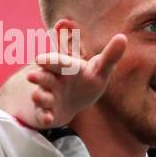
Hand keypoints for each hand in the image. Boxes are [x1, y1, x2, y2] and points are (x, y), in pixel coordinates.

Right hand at [10, 34, 126, 128]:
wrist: (70, 105)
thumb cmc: (83, 82)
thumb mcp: (99, 71)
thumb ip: (109, 56)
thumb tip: (123, 37)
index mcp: (64, 67)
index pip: (58, 61)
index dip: (52, 60)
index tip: (41, 59)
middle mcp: (52, 80)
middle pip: (44, 77)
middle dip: (39, 76)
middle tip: (32, 76)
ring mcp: (48, 96)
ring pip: (41, 95)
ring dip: (40, 96)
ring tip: (38, 95)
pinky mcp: (47, 113)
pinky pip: (44, 114)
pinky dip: (45, 117)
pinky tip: (49, 119)